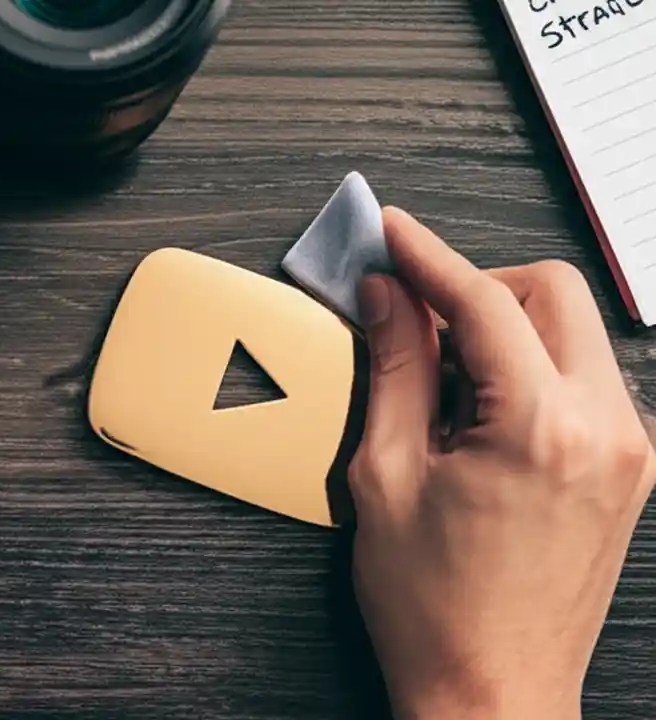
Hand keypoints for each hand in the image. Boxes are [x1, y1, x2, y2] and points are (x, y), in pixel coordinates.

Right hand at [349, 208, 654, 719]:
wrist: (492, 691)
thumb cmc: (436, 608)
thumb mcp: (388, 478)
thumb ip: (393, 371)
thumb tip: (386, 300)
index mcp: (541, 430)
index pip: (484, 302)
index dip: (428, 255)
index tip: (392, 232)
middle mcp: (606, 429)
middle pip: (551, 294)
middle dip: (477, 285)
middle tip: (412, 311)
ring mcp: (629, 450)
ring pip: (572, 332)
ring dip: (504, 329)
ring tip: (440, 381)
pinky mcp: (628, 468)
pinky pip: (582, 380)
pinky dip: (529, 369)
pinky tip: (479, 413)